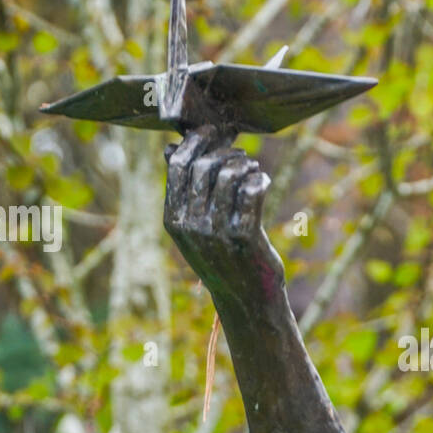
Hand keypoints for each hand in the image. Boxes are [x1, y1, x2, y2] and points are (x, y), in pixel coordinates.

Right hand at [163, 125, 282, 304]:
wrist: (246, 300)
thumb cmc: (221, 257)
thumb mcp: (193, 227)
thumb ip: (183, 190)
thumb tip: (169, 148)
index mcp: (173, 220)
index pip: (177, 165)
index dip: (195, 142)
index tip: (212, 132)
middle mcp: (191, 226)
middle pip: (204, 166)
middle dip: (225, 152)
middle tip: (241, 155)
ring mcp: (217, 232)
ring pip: (229, 175)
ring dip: (244, 164)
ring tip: (252, 168)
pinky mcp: (245, 237)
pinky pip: (251, 191)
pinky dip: (258, 178)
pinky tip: (262, 180)